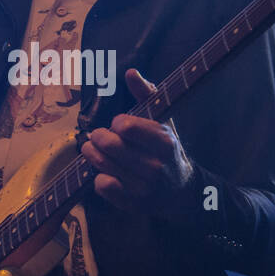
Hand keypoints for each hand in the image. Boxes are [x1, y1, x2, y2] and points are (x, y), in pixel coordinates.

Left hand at [80, 68, 196, 214]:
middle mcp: (155, 166)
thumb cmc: (167, 149)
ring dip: (92, 153)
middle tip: (99, 136)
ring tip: (93, 149)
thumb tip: (130, 72)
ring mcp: (143, 188)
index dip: (117, 123)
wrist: (182, 191)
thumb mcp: (163, 120)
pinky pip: (102, 186)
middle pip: (108, 144)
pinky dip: (98, 177)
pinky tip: (105, 171)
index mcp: (164, 142)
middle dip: (99, 136)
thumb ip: (147, 94)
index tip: (120, 125)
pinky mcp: (132, 204)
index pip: (124, 126)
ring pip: (102, 164)